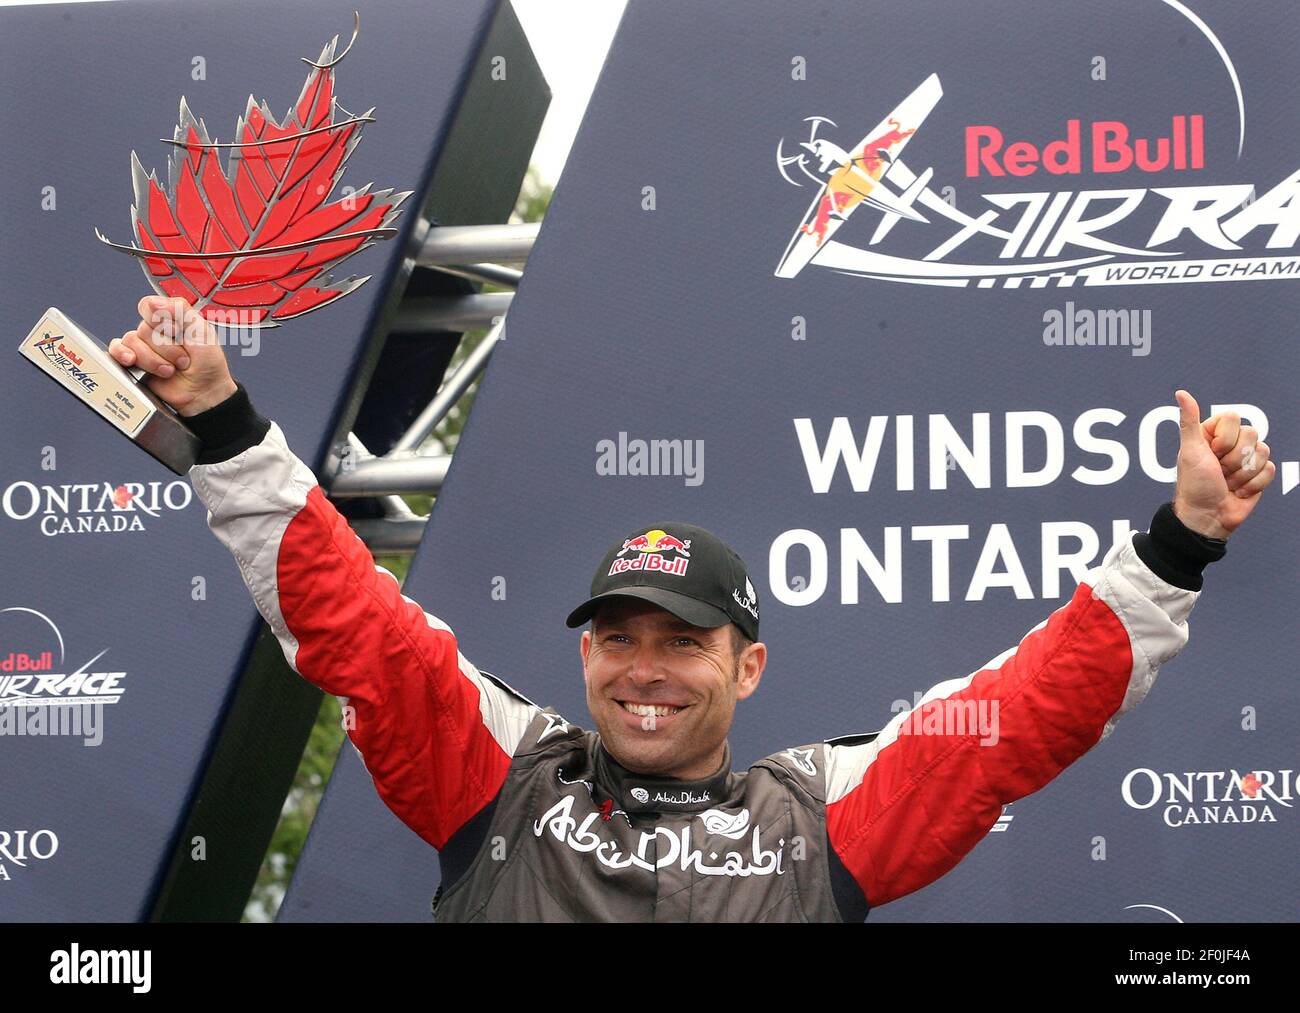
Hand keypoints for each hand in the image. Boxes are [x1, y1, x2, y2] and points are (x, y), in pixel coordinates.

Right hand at [108, 296, 236, 415]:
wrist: (203, 393)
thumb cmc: (207, 365)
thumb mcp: (202, 333)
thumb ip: (181, 311)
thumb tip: (155, 302)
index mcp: (171, 319)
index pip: (150, 306)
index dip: (160, 319)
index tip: (176, 332)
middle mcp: (154, 331)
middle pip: (144, 328)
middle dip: (166, 348)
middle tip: (183, 360)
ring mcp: (143, 346)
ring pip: (132, 341)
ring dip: (153, 359)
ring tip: (170, 370)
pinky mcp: (133, 362)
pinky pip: (116, 350)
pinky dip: (122, 354)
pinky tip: (132, 360)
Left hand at [1172, 389, 1275, 539]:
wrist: (1207, 516)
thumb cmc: (1194, 484)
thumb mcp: (1190, 450)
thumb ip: (1188, 421)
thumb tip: (1181, 392)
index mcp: (1212, 432)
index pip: (1233, 417)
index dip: (1224, 438)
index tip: (1210, 454)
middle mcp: (1230, 443)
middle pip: (1251, 433)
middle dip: (1233, 459)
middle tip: (1219, 472)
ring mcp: (1246, 458)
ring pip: (1263, 450)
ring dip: (1242, 473)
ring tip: (1227, 483)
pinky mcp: (1258, 474)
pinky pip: (1270, 468)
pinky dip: (1253, 484)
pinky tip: (1238, 492)